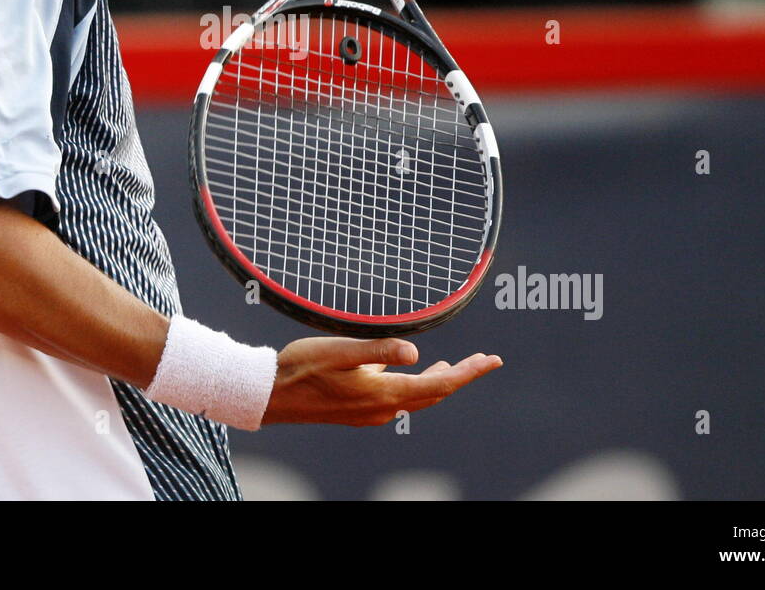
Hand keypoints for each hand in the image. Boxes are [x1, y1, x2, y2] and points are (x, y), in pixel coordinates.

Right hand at [262, 336, 501, 426]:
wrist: (271, 396)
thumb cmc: (303, 367)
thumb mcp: (341, 351)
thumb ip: (380, 350)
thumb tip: (418, 354)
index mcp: (384, 394)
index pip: (439, 385)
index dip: (469, 372)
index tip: (493, 360)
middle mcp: (383, 410)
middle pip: (435, 395)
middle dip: (461, 376)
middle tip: (485, 360)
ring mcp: (371, 414)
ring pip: (417, 399)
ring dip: (439, 383)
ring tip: (455, 367)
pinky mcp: (359, 412)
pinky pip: (400, 401)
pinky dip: (417, 387)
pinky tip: (410, 374)